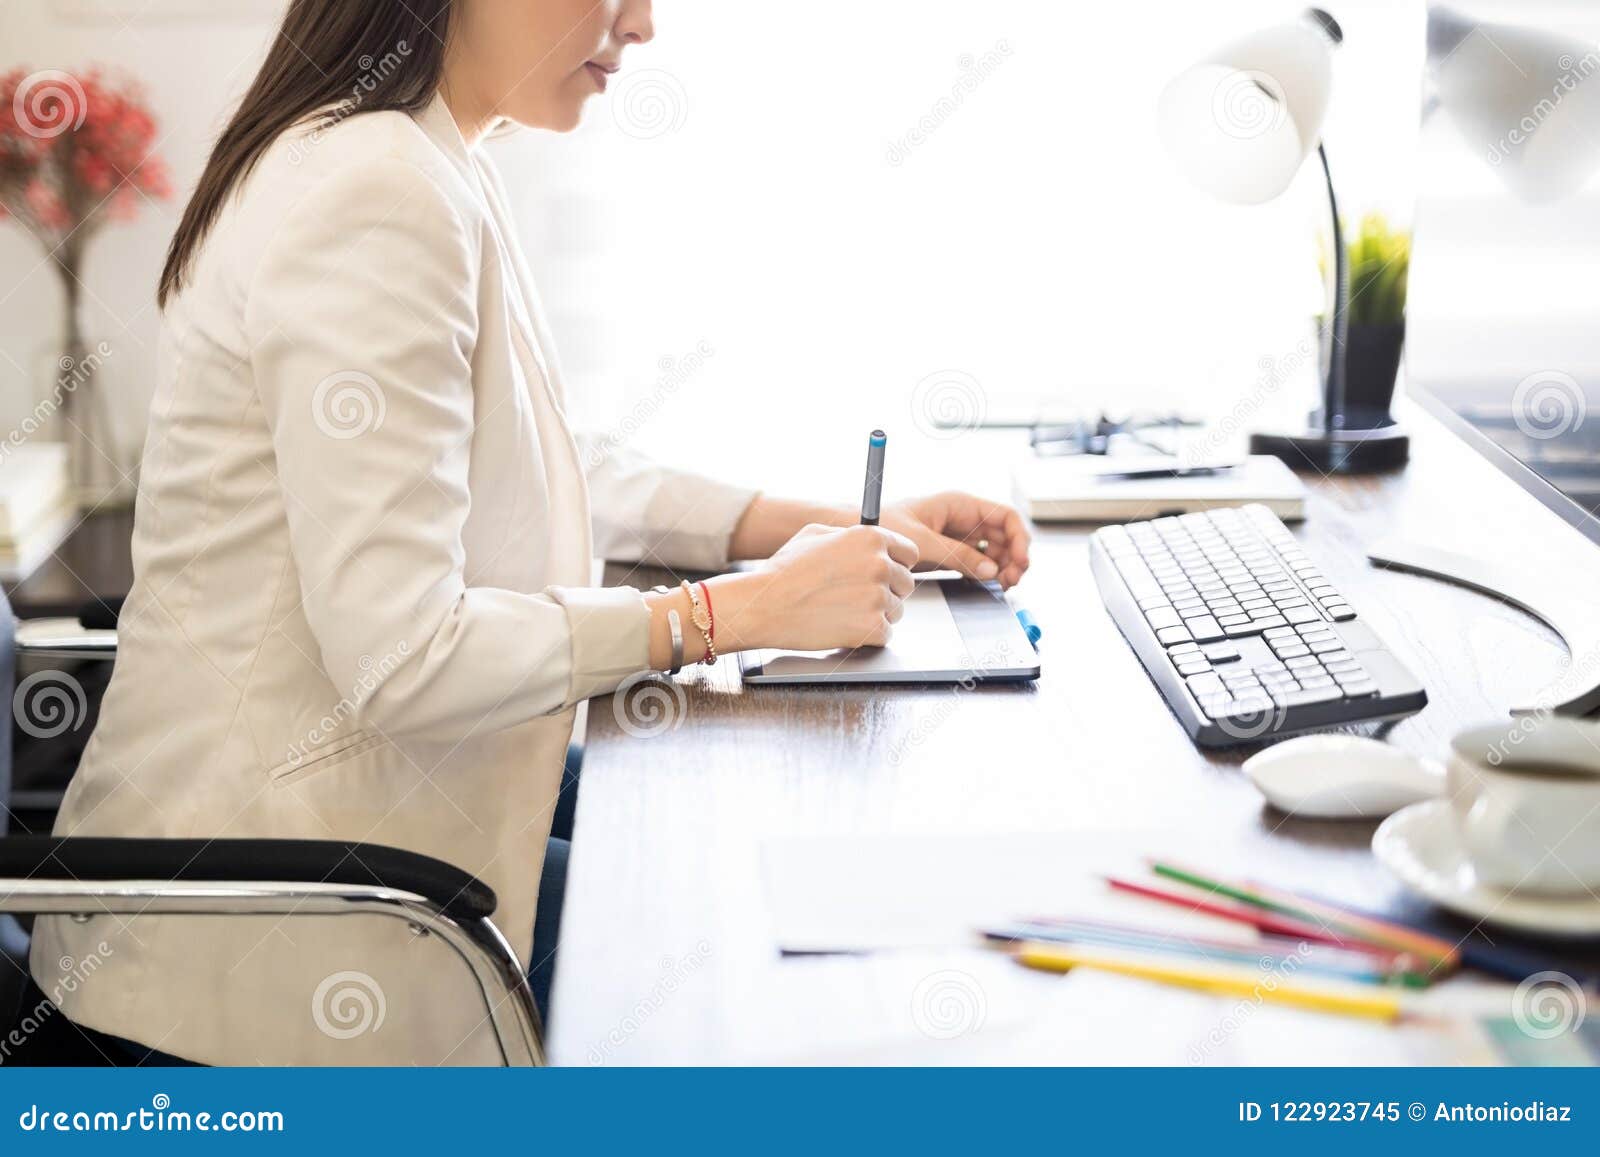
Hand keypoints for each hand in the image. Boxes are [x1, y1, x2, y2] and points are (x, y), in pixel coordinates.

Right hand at [707, 523, 917, 651]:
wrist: (764, 606)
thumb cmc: (783, 571)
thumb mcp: (813, 534)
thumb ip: (847, 534)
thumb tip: (864, 539)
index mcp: (870, 538)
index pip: (909, 552)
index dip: (897, 564)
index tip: (888, 573)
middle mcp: (880, 565)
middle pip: (906, 583)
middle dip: (888, 591)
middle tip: (860, 597)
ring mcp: (878, 598)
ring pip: (897, 610)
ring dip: (878, 614)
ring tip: (846, 612)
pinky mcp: (872, 628)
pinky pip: (886, 634)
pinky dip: (869, 635)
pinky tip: (845, 627)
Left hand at [878, 492, 1031, 588]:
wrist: (858, 532)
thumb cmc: (882, 524)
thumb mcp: (922, 542)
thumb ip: (957, 556)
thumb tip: (990, 571)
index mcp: (959, 504)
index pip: (1005, 516)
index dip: (1019, 538)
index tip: (1021, 561)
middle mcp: (963, 518)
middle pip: (1004, 536)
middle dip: (1013, 558)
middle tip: (1011, 581)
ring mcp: (958, 536)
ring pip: (994, 552)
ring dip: (1003, 569)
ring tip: (1001, 586)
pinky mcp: (949, 552)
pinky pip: (977, 562)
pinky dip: (986, 575)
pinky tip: (987, 585)